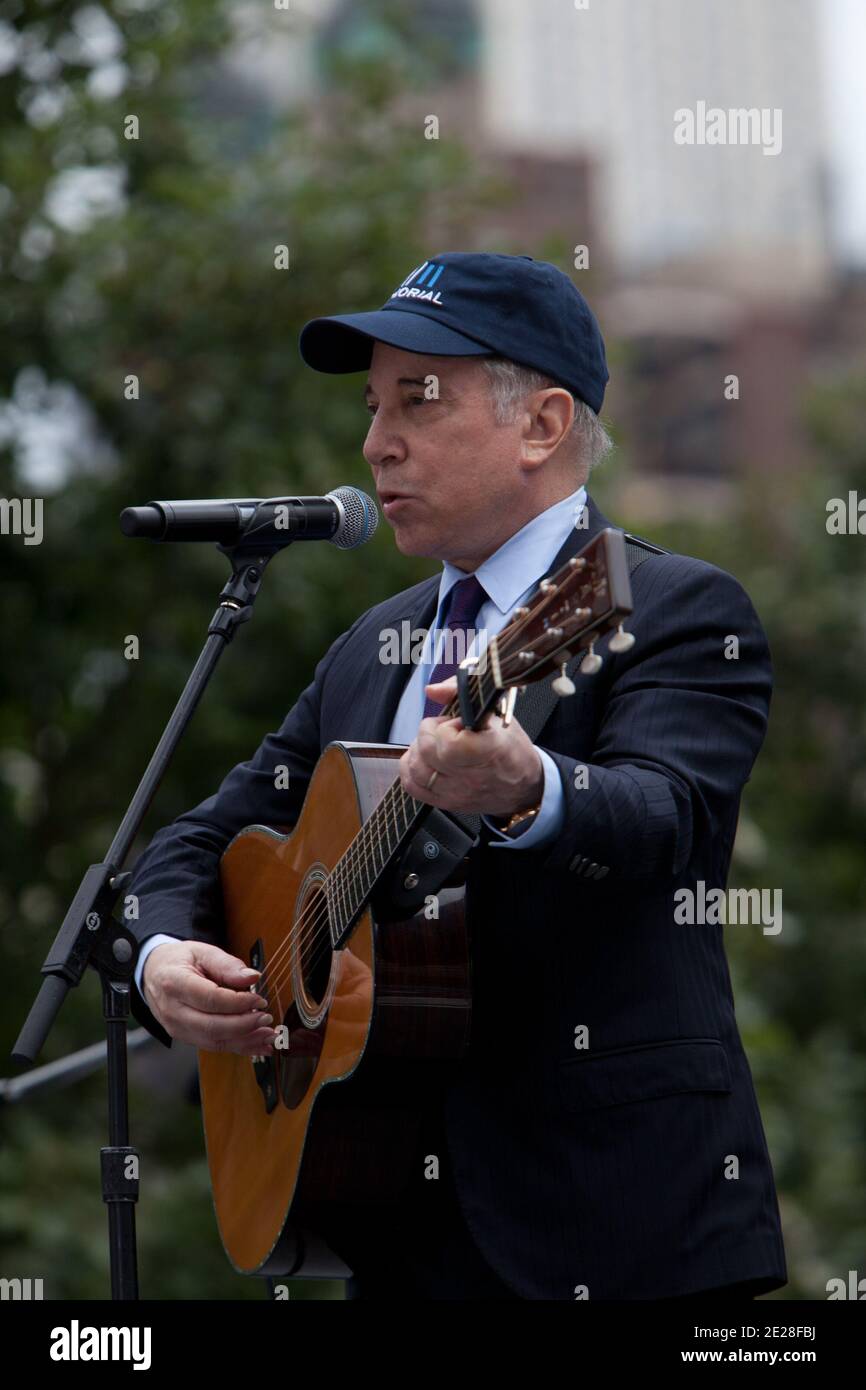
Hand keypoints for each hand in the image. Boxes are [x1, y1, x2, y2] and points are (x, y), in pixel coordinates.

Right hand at [141, 940, 276, 1055]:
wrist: (153, 974)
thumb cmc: (179, 961)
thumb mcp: (201, 951)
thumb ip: (227, 964)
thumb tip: (252, 977)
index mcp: (174, 983)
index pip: (210, 999)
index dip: (238, 1003)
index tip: (259, 1000)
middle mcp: (173, 1010)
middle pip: (211, 1026)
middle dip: (244, 1025)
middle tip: (266, 1018)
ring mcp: (177, 1027)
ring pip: (214, 1041)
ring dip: (245, 1041)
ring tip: (268, 1035)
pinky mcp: (185, 1037)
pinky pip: (214, 1046)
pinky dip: (239, 1047)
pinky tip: (258, 1045)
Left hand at [400, 676, 543, 816]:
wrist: (521, 787)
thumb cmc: (510, 748)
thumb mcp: (496, 713)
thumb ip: (461, 692)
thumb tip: (431, 690)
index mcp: (490, 752)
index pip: (449, 743)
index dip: (447, 727)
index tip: (459, 723)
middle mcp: (471, 777)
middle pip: (427, 752)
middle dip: (429, 732)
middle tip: (445, 730)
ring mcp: (456, 793)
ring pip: (415, 768)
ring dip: (419, 749)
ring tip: (436, 744)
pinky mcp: (446, 803)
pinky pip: (412, 786)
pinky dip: (411, 768)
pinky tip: (425, 759)